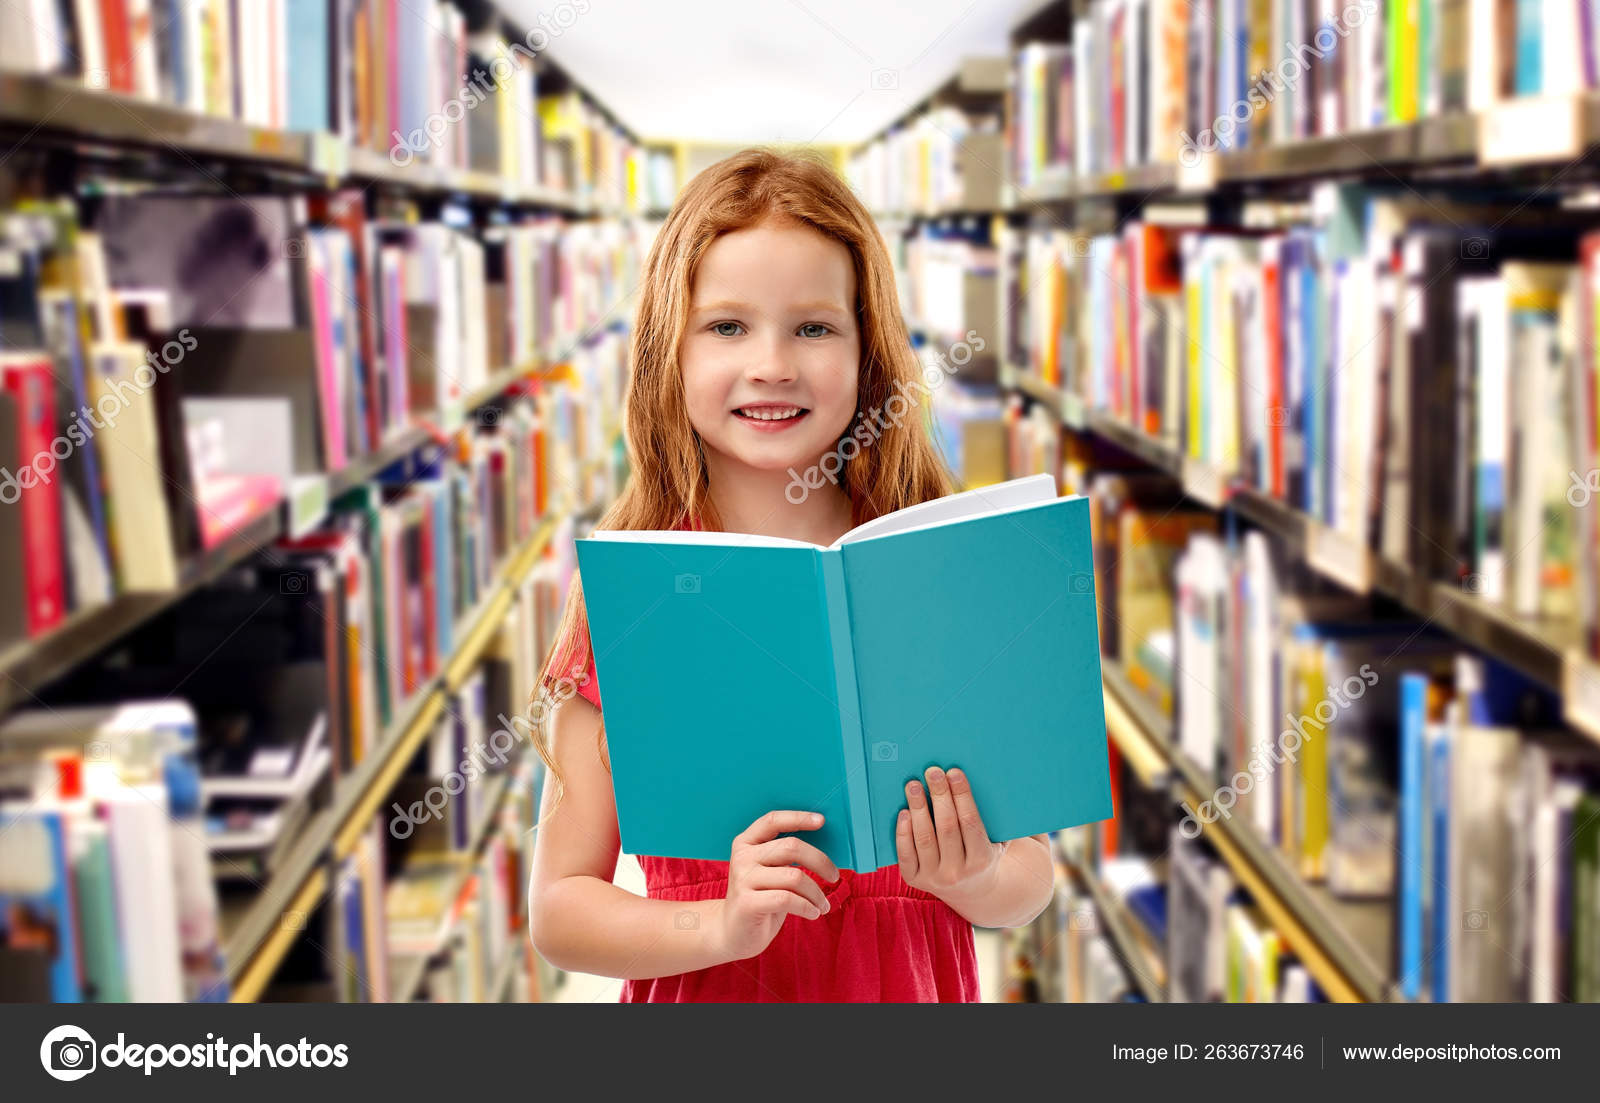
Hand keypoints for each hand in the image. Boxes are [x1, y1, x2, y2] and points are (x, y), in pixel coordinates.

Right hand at [715, 810, 839, 961]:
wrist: (732, 933)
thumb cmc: (759, 899)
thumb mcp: (768, 872)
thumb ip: (784, 857)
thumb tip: (823, 850)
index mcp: (746, 843)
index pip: (773, 821)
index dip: (798, 818)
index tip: (821, 821)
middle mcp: (742, 857)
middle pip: (791, 847)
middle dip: (820, 861)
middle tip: (834, 876)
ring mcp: (743, 880)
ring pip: (795, 877)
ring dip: (817, 893)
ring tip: (823, 904)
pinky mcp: (747, 903)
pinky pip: (788, 899)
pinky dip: (808, 907)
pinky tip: (813, 913)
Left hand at [896, 766, 1003, 905]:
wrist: (972, 892)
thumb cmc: (984, 855)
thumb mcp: (997, 842)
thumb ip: (994, 819)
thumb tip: (983, 782)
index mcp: (982, 861)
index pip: (970, 823)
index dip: (962, 796)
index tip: (954, 772)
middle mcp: (957, 872)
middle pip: (946, 827)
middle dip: (939, 796)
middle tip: (932, 772)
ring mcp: (934, 878)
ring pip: (924, 838)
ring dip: (918, 808)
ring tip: (913, 785)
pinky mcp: (915, 880)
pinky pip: (905, 854)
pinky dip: (903, 832)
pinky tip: (903, 812)